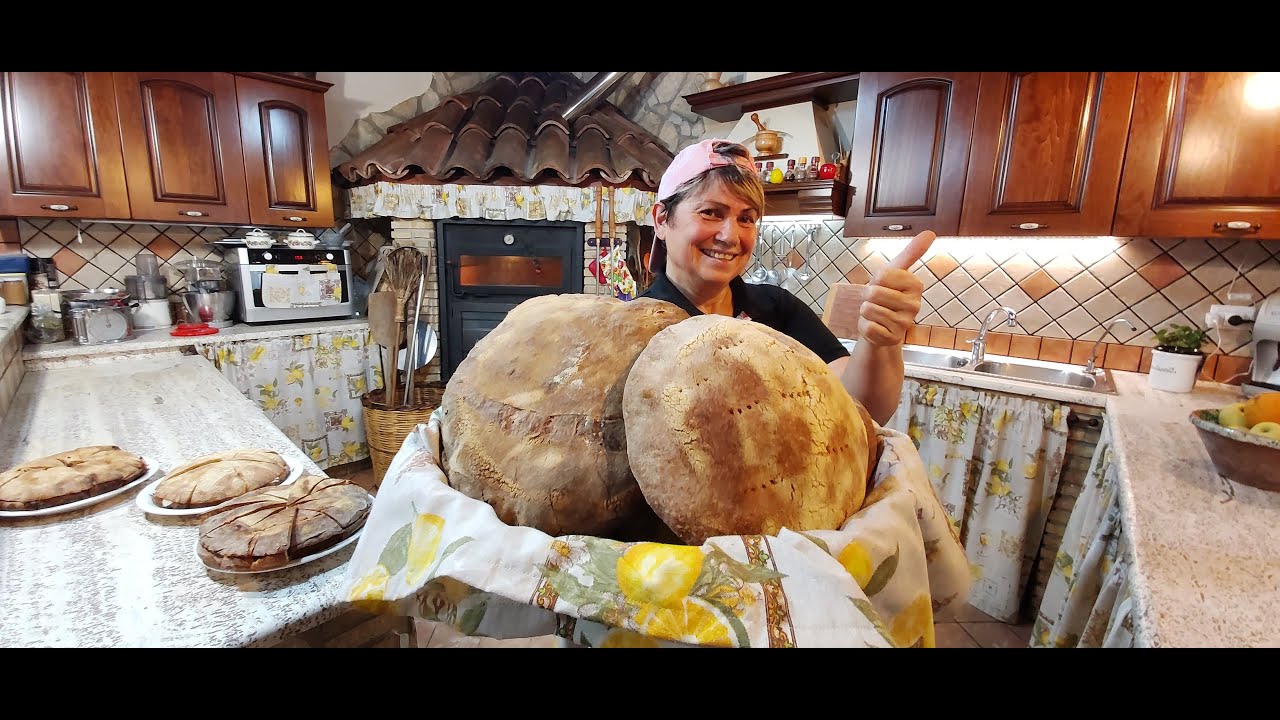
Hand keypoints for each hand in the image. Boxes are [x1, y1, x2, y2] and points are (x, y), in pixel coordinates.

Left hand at [857, 231, 934, 346]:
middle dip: (867, 296)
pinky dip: (865, 326)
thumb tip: (930, 233)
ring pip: (868, 309)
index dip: (874, 280)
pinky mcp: (892, 339)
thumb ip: (911, 252)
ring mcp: (905, 324)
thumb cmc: (886, 295)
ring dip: (866, 311)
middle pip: (873, 292)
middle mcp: (914, 305)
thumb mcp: (895, 271)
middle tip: (877, 301)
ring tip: (877, 313)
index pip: (881, 275)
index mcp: (916, 285)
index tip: (882, 285)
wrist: (881, 325)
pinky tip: (876, 327)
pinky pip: (868, 327)